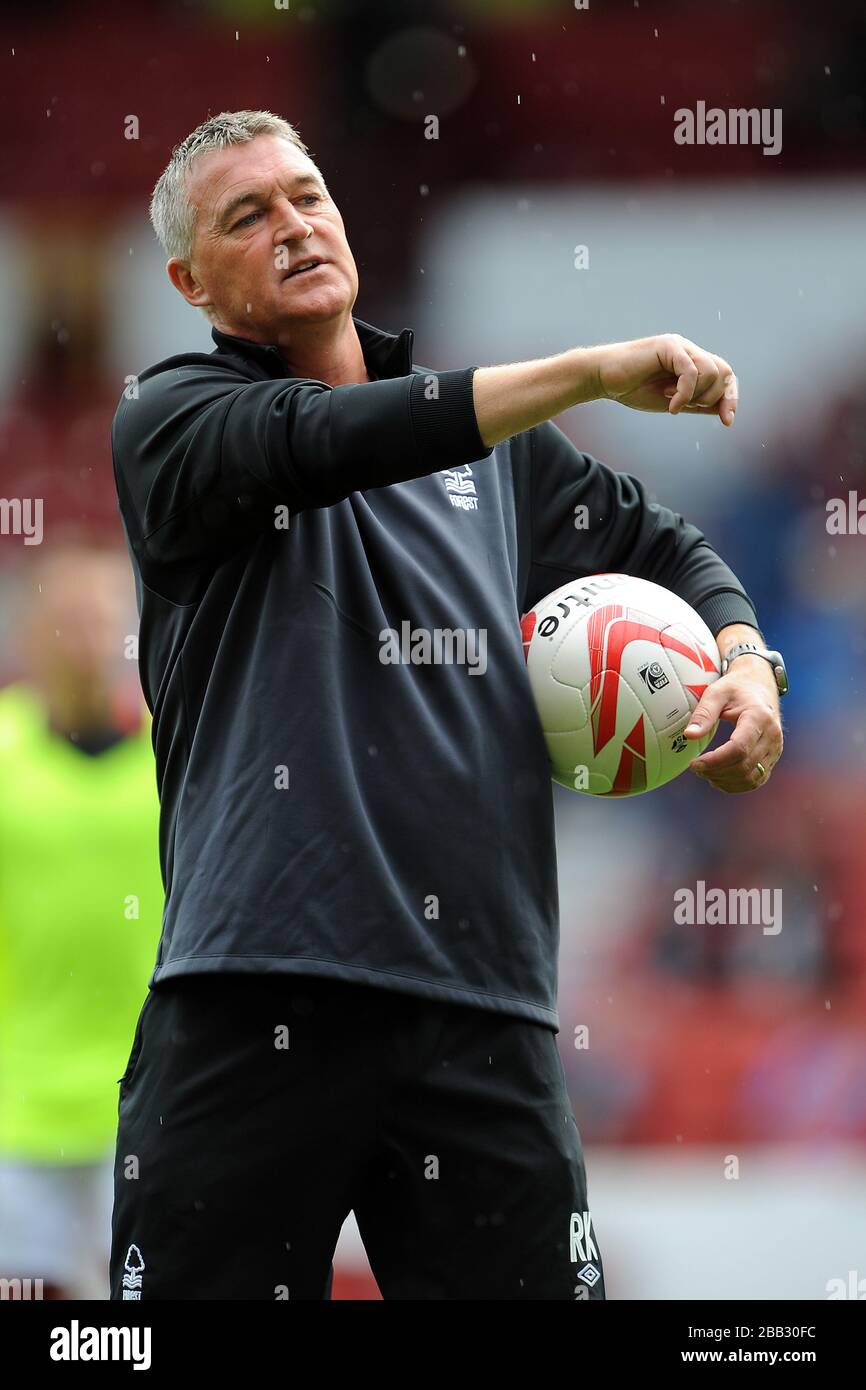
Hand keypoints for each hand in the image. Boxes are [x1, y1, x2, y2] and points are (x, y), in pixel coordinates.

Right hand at [595, 334, 737, 426]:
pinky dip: (684, 393)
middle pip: (724, 371)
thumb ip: (695, 403)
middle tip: (689, 408)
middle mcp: (690, 351)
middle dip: (715, 397)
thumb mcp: (672, 402)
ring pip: (711, 371)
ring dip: (695, 395)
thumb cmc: (632, 390)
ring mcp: (680, 346)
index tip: (727, 421)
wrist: (603, 379)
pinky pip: (691, 371)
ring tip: (672, 401)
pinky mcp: (669, 346)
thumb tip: (721, 410)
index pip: (725, 375)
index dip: (731, 397)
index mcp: (692, 362)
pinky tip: (670, 404)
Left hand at [685, 656, 782, 792]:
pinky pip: (757, 779)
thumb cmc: (736, 688)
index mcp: (759, 717)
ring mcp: (775, 748)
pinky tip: (719, 778)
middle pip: (744, 766)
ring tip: (705, 773)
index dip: (715, 761)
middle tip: (696, 768)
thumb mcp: (716, 693)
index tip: (695, 763)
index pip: (739, 748)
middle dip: (716, 772)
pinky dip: (737, 785)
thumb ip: (703, 714)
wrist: (760, 686)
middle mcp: (772, 735)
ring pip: (752, 778)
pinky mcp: (773, 757)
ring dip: (726, 781)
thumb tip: (689, 735)